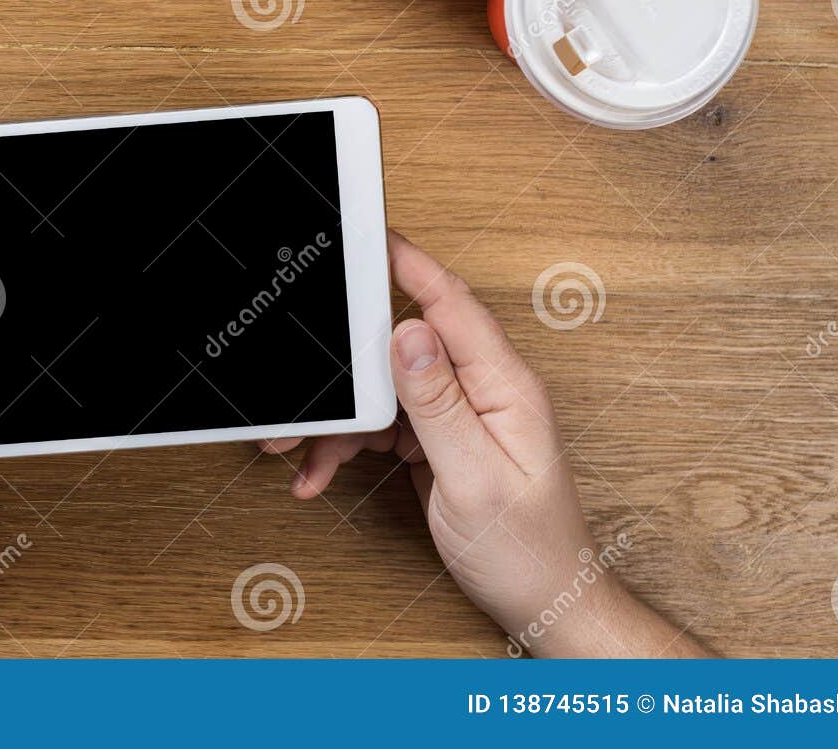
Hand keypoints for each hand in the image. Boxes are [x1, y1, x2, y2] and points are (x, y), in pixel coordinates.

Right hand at [264, 229, 704, 656]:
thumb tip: (408, 333)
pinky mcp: (439, 438)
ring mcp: (460, 412)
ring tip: (296, 448)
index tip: (367, 234)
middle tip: (300, 375)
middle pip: (403, 343)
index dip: (408, 262)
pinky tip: (318, 470)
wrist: (542, 602)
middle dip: (344, 361)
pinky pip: (380, 424)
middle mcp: (483, 388)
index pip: (452, 303)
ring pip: (381, 389)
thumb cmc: (526, 549)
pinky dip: (345, 446)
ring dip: (336, 418)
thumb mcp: (475, 478)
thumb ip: (439, 404)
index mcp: (504, 385)